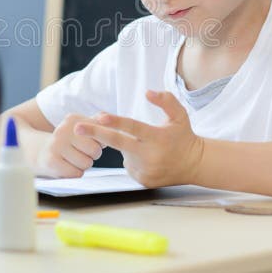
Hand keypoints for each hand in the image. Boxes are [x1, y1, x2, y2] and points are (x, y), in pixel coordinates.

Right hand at [36, 113, 103, 177]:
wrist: (41, 152)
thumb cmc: (69, 141)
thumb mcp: (81, 127)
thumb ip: (97, 122)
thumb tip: (106, 117)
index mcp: (73, 119)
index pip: (100, 133)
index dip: (99, 142)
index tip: (91, 141)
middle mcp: (63, 129)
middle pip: (95, 150)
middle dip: (93, 155)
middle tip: (82, 152)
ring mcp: (56, 145)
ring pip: (86, 163)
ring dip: (83, 165)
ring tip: (73, 159)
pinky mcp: (52, 161)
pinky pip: (77, 173)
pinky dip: (75, 173)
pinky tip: (67, 166)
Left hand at [74, 91, 203, 187]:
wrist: (195, 165)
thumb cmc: (184, 136)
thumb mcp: (180, 115)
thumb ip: (166, 101)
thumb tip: (148, 92)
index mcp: (157, 137)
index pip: (132, 127)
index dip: (115, 121)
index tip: (100, 115)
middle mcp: (149, 155)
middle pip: (117, 143)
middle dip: (95, 133)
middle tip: (77, 127)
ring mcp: (145, 170)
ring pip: (124, 153)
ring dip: (128, 147)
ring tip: (149, 147)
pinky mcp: (142, 180)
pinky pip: (129, 165)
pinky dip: (133, 159)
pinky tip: (149, 158)